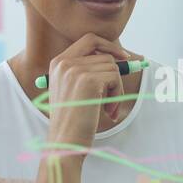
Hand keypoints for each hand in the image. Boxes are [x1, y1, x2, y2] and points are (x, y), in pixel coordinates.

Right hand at [45, 33, 137, 151]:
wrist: (65, 142)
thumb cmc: (72, 121)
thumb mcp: (73, 90)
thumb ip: (87, 72)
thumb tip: (120, 59)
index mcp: (58, 63)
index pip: (89, 40)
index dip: (109, 46)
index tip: (124, 58)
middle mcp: (64, 63)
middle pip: (105, 55)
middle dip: (115, 75)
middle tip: (115, 95)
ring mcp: (75, 70)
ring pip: (112, 67)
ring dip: (116, 89)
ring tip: (108, 108)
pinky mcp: (88, 80)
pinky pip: (115, 78)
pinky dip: (117, 96)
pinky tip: (108, 111)